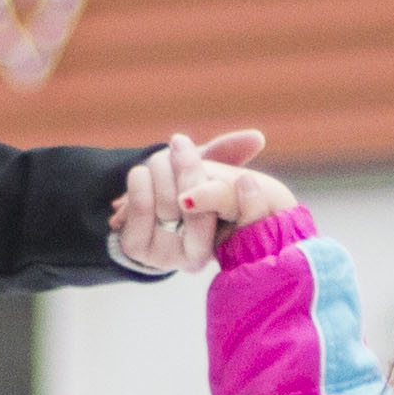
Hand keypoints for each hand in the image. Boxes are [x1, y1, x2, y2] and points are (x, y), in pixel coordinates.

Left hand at [111, 128, 280, 272]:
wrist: (142, 209)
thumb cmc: (184, 186)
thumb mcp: (206, 169)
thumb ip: (229, 153)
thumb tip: (257, 137)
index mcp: (224, 241)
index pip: (231, 216)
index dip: (227, 190)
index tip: (222, 160)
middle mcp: (197, 257)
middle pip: (196, 208)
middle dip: (187, 167)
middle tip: (180, 142)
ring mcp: (166, 256)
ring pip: (168, 203)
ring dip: (161, 169)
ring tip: (160, 158)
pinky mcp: (137, 249)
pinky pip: (141, 207)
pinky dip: (140, 181)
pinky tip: (142, 173)